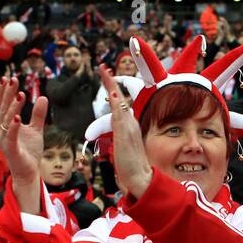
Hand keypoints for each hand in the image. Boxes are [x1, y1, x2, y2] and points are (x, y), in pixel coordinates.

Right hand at [0, 76, 47, 212]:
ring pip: (6, 120)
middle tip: (12, 79)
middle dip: (8, 94)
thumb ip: (38, 114)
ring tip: (20, 94)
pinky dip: (14, 127)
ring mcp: (6, 140)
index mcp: (8, 124)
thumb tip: (43, 97)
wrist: (29, 172)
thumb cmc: (29, 151)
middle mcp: (4, 130)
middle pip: (4, 108)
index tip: (8, 78)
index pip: (5, 105)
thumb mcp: (36, 130)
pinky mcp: (11, 150)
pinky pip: (10, 136)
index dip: (5, 92)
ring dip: (12, 107)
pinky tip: (17, 117)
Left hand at [99, 65, 150, 198]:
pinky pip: (119, 114)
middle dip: (111, 81)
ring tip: (104, 71)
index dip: (113, 89)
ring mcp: (128, 126)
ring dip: (111, 86)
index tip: (106, 76)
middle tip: (102, 66)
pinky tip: (113, 93)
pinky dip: (116, 102)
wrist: (140, 176)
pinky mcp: (124, 133)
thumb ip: (121, 137)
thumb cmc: (131, 164)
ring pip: (118, 101)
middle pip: (119, 97)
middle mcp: (129, 122)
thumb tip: (119, 133)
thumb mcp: (123, 146)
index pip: (120, 102)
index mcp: (129, 124)